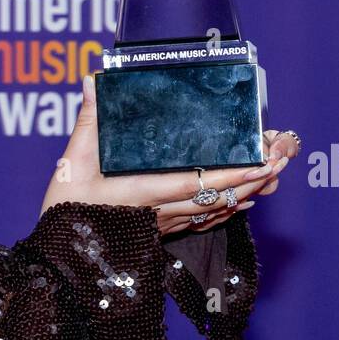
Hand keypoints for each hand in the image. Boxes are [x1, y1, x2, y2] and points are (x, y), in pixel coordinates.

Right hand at [41, 75, 299, 234]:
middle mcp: (159, 213)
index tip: (260, 163)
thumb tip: (95, 83)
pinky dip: (225, 211)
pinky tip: (240, 203)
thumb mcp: (72, 163)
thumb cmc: (64, 210)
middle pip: (216, 200)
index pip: (198, 184)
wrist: (58, 256)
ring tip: (270, 177)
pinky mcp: (158, 233)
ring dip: (244, 195)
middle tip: (279, 163)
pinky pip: (200, 222)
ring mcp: (161, 226)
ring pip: (213, 213)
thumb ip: (89, 121)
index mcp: (142, 193)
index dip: (232, 175)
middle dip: (251, 183)